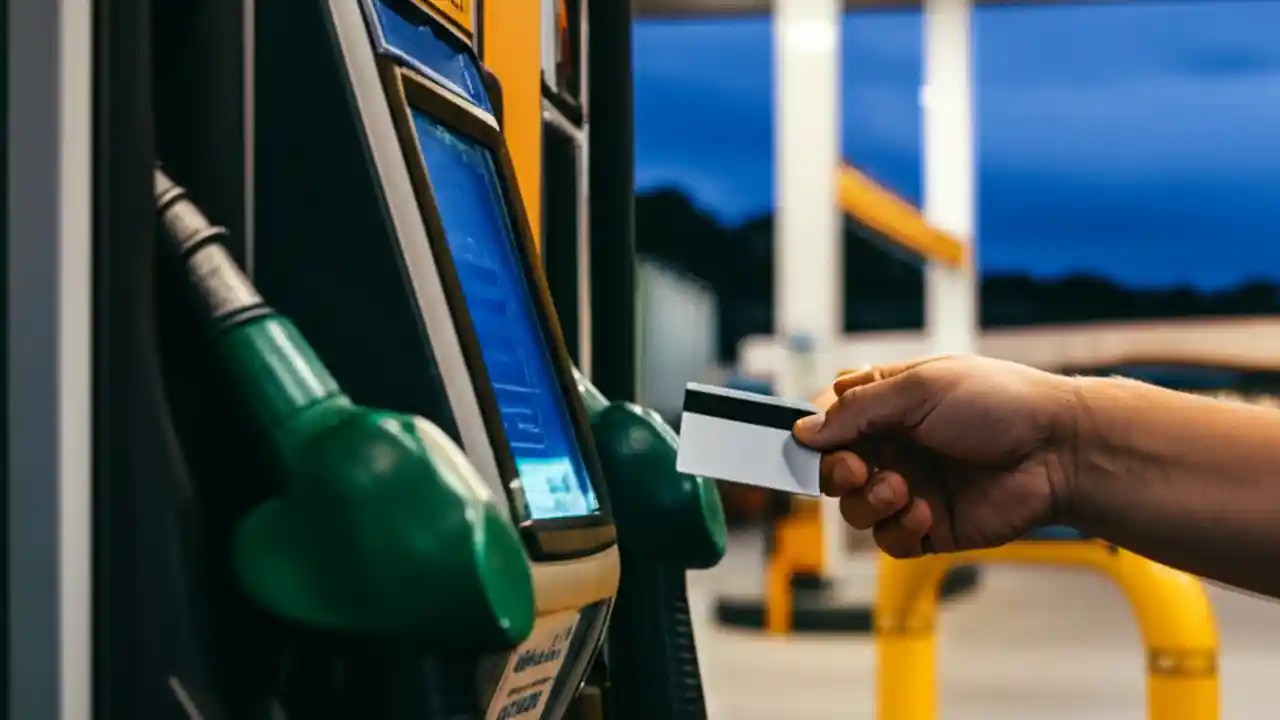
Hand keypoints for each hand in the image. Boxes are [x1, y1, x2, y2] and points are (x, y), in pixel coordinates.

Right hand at [793, 356, 1079, 557]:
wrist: (1060, 450)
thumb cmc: (998, 402)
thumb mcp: (919, 388)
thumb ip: (857, 410)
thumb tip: (803, 431)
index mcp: (888, 406)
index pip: (830, 422)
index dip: (817, 435)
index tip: (813, 443)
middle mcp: (895, 448)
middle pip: (834, 470)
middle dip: (837, 473)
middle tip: (859, 469)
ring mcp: (912, 489)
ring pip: (855, 509)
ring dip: (868, 502)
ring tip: (903, 490)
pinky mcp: (931, 528)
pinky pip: (889, 541)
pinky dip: (899, 530)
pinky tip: (926, 513)